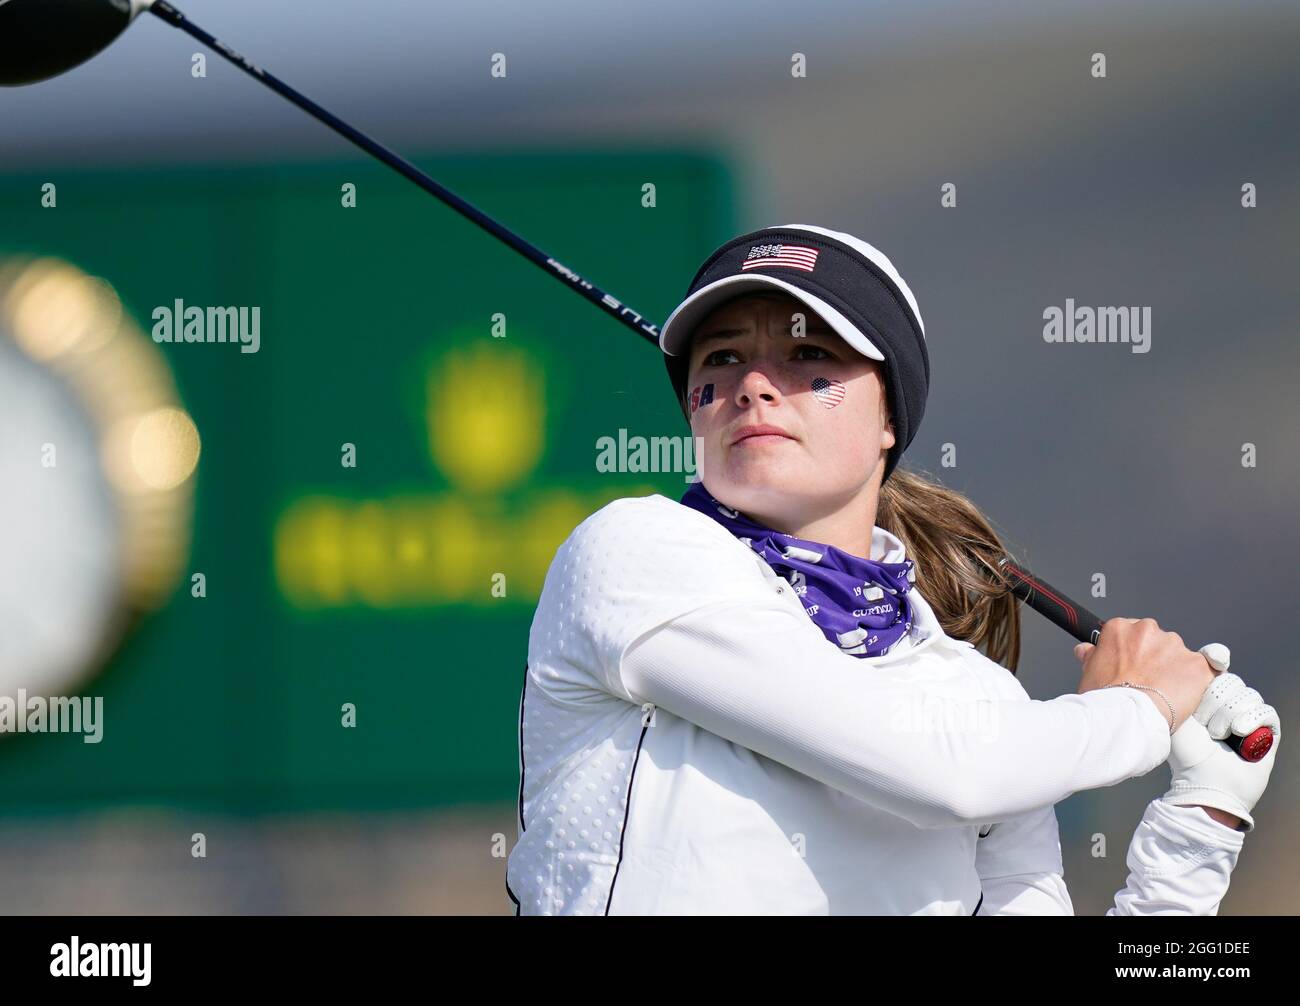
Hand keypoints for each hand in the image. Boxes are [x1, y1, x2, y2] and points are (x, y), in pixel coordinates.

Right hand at [1074, 617, 1214, 732]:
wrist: (1126, 717)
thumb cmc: (1104, 698)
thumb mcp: (1088, 673)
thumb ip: (1092, 656)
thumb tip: (1086, 650)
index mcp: (1120, 628)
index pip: (1130, 631)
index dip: (1132, 651)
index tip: (1132, 664)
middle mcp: (1148, 631)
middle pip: (1156, 640)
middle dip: (1155, 658)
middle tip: (1147, 682)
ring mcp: (1175, 647)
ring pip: (1179, 654)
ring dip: (1175, 669)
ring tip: (1163, 693)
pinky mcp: (1197, 665)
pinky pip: (1206, 669)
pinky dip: (1198, 681)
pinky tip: (1187, 694)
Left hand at [1163, 673, 1280, 831]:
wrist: (1206, 782)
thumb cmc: (1185, 753)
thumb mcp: (1177, 716)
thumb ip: (1184, 686)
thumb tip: (1197, 658)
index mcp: (1204, 696)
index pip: (1215, 666)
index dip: (1216, 658)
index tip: (1215, 660)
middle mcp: (1227, 704)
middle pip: (1231, 681)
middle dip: (1216, 700)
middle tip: (1205, 724)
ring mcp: (1248, 717)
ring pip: (1248, 695)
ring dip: (1230, 715)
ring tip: (1218, 736)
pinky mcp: (1268, 732)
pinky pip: (1266, 711)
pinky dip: (1252, 720)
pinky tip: (1238, 732)